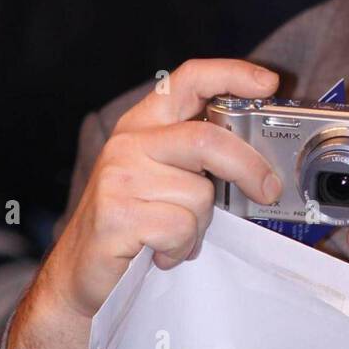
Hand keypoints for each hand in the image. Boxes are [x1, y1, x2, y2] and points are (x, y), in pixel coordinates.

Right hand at [38, 58, 283, 322]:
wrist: (80, 275)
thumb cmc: (134, 226)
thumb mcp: (165, 178)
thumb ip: (202, 160)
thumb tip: (264, 163)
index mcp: (145, 125)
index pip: (189, 79)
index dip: (232, 74)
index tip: (268, 82)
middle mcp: (130, 143)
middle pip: (207, 139)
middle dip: (249, 166)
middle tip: (268, 189)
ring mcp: (120, 178)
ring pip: (198, 194)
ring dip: (200, 225)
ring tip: (176, 236)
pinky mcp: (117, 214)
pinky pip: (181, 227)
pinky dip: (182, 247)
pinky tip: (162, 252)